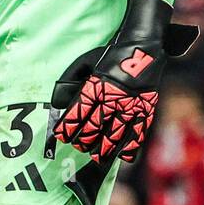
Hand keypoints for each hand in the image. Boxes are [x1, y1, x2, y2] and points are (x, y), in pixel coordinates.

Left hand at [51, 0, 197, 165]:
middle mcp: (112, 98)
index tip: (63, 136)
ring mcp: (130, 105)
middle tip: (79, 146)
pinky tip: (122, 156)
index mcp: (96, 86)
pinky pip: (138, 132)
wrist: (143, 47)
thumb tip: (58, 100)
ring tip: (96, 157)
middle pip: (95, 127)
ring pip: (114, 134)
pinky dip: (130, 147)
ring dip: (104, 148)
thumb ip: (71, 79)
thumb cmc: (111, 54)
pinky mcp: (145, 109)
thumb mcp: (86, 61)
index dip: (69, 127)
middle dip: (84, 140)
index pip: (78, 112)